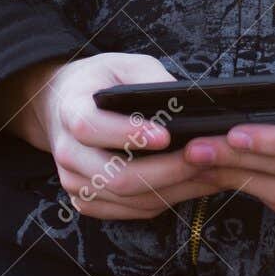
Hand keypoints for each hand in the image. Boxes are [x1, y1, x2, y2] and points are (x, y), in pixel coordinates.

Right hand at [0, 53, 223, 221]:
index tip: (165, 135)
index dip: (127, 134)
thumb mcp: (123, 64)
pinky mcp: (87, 202)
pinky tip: (193, 183)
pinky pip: (130, 210)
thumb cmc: (99, 81)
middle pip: (116, 175)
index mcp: (70, 110)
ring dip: (174, 188)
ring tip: (211, 172)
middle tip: (205, 156)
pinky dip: (165, 199)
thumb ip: (150, 78)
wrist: (63, 105)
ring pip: (128, 199)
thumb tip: (185, 99)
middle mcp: (67, 152)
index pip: (91, 127)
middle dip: (167, 170)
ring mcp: (74, 182)